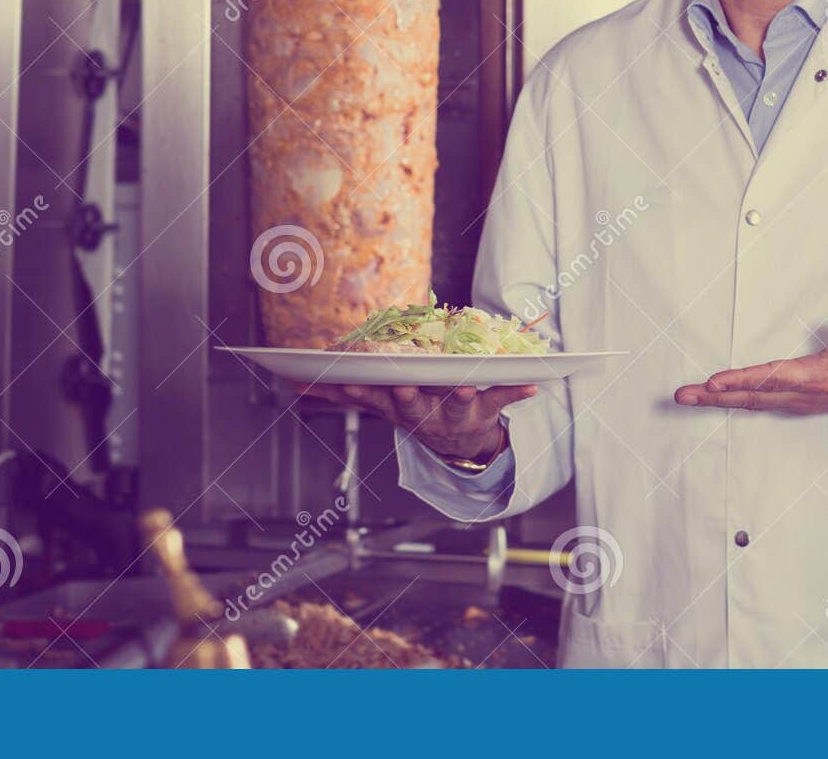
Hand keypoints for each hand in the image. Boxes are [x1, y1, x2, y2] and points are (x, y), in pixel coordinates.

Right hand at [292, 380, 537, 460]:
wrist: (459, 444)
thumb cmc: (415, 408)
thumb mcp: (376, 403)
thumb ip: (337, 392)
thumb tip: (292, 383)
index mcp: (400, 408)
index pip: (379, 400)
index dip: (368, 393)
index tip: (358, 383)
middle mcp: (428, 414)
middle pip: (416, 405)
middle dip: (409, 397)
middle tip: (404, 387)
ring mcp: (458, 412)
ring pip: (460, 404)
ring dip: (465, 396)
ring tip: (469, 386)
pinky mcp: (488, 408)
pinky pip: (505, 398)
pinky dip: (519, 391)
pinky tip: (535, 384)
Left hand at [674, 308, 827, 412]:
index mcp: (822, 378)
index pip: (775, 378)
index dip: (743, 380)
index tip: (714, 381)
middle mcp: (808, 395)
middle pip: (754, 396)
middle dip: (716, 396)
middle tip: (682, 395)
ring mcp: (802, 402)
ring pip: (754, 402)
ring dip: (720, 400)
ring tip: (689, 397)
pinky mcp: (800, 402)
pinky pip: (761, 403)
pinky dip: (736, 400)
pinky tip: (718, 399)